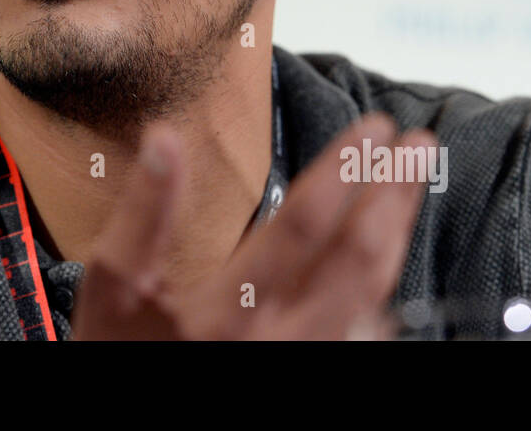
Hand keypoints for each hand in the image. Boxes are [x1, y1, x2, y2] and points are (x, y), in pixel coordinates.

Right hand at [71, 112, 434, 339]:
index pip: (306, 224)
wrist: (137, 425)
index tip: (372, 129)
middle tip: (418, 148)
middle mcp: (284, 340)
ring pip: (374, 296)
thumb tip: (163, 141)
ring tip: (408, 191)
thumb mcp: (112, 292)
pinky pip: (366, 330)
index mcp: (234, 310)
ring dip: (397, 234)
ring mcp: (306, 359)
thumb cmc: (124, 356)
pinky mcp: (312, 367)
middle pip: (359, 258)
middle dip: (393, 194)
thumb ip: (142, 217)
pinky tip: (385, 257)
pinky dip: (383, 284)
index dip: (345, 171)